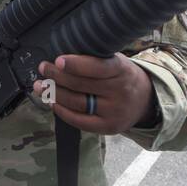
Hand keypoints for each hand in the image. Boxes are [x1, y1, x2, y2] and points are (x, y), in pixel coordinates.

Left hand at [32, 54, 155, 133]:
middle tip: (43, 68)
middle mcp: (120, 92)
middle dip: (57, 76)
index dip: (77, 64)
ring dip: (54, 93)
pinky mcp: (107, 127)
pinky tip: (52, 101)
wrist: (145, 101)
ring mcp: (114, 112)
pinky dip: (62, 111)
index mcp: (122, 70)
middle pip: (82, 85)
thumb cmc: (123, 76)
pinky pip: (79, 121)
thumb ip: (96, 59)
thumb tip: (62, 58)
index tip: (58, 60)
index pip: (98, 67)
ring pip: (77, 103)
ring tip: (41, 85)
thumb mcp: (117, 61)